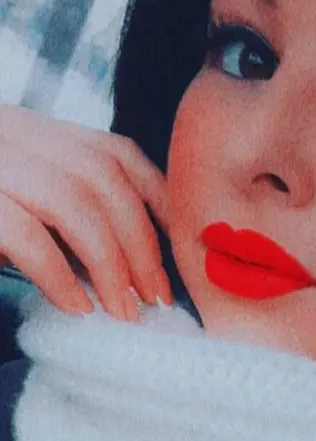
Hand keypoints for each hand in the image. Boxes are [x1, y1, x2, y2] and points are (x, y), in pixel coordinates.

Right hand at [0, 105, 172, 321]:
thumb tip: (125, 261)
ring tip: (124, 310)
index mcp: (38, 131)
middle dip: (140, 243)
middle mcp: (16, 133)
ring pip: (73, 201)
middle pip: (105, 180)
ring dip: (109, 263)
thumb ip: (66, 211)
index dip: (157, 199)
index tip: (174, 247)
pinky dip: (58, 274)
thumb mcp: (24, 194)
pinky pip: (25, 233)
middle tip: (154, 297)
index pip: (117, 153)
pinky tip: (77, 305)